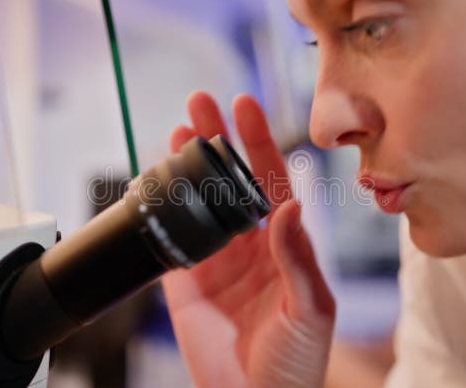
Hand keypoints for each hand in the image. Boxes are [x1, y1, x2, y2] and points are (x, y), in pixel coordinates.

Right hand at [161, 91, 335, 387]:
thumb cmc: (296, 363)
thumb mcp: (310, 309)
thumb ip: (298, 258)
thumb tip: (290, 207)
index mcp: (284, 244)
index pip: (269, 181)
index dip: (258, 142)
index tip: (246, 105)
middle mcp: (249, 246)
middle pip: (229, 180)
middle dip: (216, 140)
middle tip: (200, 103)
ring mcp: (215, 261)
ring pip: (198, 201)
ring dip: (186, 164)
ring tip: (175, 129)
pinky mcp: (184, 282)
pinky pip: (171, 237)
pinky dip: (162, 207)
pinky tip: (156, 180)